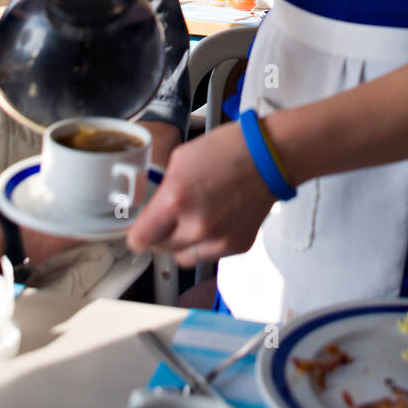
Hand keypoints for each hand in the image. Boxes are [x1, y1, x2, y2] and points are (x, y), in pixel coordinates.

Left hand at [126, 122, 275, 266]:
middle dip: (161, 233)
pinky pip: (209, 255)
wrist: (269, 156)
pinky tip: (216, 219)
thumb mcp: (180, 159)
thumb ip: (162, 189)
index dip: (137, 233)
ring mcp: (218, 240)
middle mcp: (195, 226)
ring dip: (183, 243)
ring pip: (183, 257)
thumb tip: (151, 208)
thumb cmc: (228, 150)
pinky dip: (208, 243)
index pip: (139, 239)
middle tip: (173, 215)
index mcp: (175, 200)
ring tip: (194, 219)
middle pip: (160, 249)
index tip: (142, 227)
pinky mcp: (236, 246)